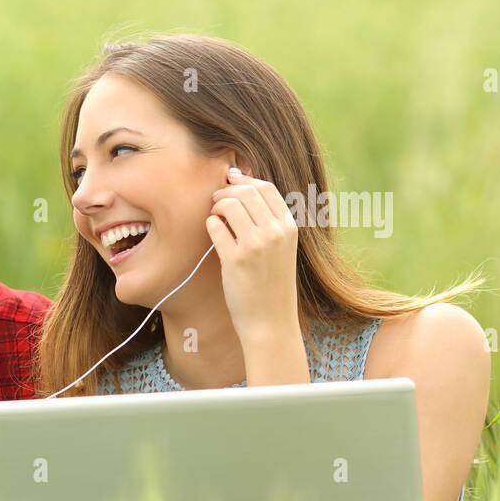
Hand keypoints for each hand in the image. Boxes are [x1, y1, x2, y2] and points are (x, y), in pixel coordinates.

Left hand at [206, 168, 300, 345]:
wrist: (270, 320)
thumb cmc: (271, 284)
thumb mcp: (282, 249)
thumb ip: (270, 223)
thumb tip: (244, 191)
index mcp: (289, 227)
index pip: (266, 188)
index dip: (245, 180)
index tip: (231, 182)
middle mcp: (275, 233)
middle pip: (246, 192)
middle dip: (226, 190)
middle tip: (216, 199)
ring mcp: (256, 245)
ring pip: (229, 204)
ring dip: (216, 205)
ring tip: (214, 216)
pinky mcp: (235, 260)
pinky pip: (216, 227)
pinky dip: (210, 224)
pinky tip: (213, 231)